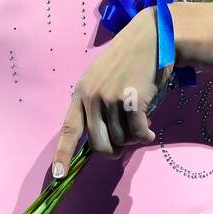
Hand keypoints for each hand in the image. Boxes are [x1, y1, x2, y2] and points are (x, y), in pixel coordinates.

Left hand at [51, 7, 174, 175]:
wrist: (153, 38)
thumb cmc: (131, 60)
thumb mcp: (104, 78)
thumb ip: (99, 106)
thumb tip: (107, 140)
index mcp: (81, 92)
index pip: (69, 128)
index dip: (63, 153)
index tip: (59, 175)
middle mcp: (92, 97)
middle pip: (99, 145)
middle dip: (114, 150)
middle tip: (125, 142)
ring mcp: (111, 99)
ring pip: (121, 140)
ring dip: (133, 136)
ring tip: (140, 119)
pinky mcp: (131, 101)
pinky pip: (138, 134)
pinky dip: (146, 135)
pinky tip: (151, 127)